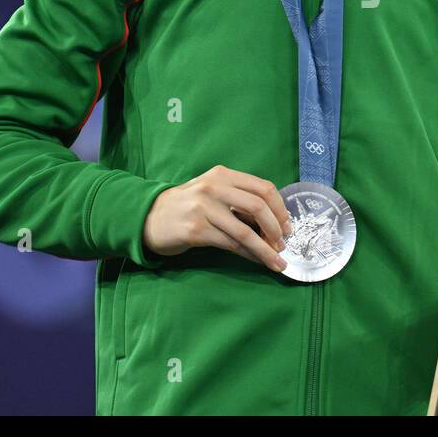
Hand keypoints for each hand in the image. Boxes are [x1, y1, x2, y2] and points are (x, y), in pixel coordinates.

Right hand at [142, 164, 293, 271]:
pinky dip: (249, 255)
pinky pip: (230, 245)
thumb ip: (239, 199)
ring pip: (245, 231)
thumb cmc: (187, 206)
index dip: (280, 209)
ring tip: (277, 261)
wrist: (150, 217)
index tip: (287, 226)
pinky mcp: (196, 230)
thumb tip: (274, 222)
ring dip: (266, 249)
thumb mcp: (213, 192)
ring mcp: (203, 208)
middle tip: (283, 244)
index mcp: (222, 175)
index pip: (263, 188)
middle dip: (276, 228)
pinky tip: (257, 261)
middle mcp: (213, 187)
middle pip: (258, 207)